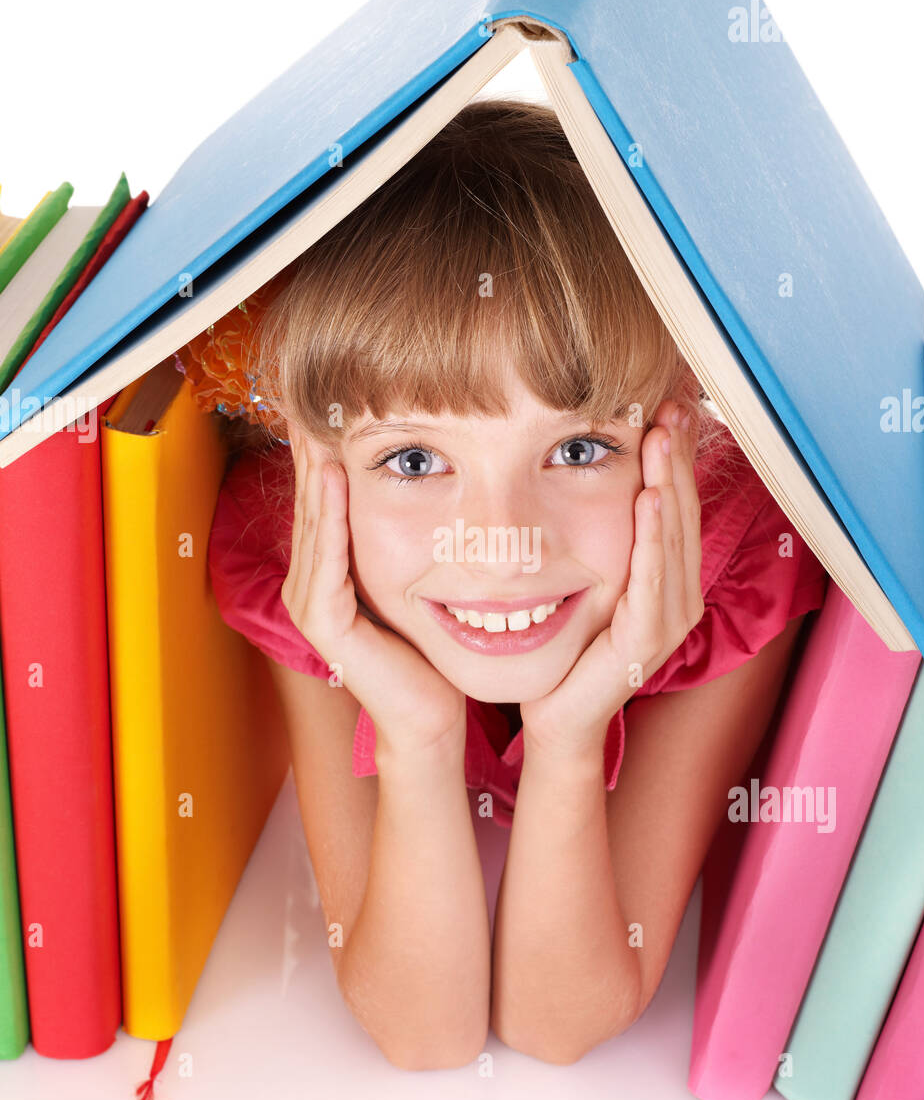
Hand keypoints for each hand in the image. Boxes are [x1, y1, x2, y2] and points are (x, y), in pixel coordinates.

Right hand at [281, 422, 467, 756]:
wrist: (432, 712)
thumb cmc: (431, 647)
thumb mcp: (418, 576)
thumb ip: (412, 534)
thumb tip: (435, 473)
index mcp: (329, 568)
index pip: (325, 495)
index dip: (326, 446)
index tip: (337, 395)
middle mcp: (312, 581)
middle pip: (311, 498)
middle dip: (314, 444)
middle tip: (316, 387)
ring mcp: (313, 602)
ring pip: (314, 520)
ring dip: (316, 468)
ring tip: (319, 418)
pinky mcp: (325, 623)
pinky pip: (326, 561)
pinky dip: (330, 516)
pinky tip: (335, 477)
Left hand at [519, 399, 704, 757]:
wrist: (559, 711)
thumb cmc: (569, 645)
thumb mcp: (591, 577)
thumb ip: (603, 535)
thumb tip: (595, 471)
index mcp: (670, 578)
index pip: (677, 505)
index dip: (676, 456)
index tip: (669, 406)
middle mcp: (680, 595)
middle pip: (682, 512)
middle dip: (677, 458)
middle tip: (672, 406)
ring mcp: (670, 618)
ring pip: (672, 538)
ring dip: (669, 485)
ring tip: (661, 439)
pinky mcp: (648, 639)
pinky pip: (653, 579)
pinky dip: (652, 538)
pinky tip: (648, 500)